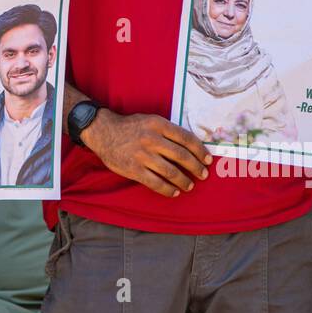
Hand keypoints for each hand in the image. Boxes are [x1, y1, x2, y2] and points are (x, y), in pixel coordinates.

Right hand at [80, 109, 212, 196]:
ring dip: (184, 181)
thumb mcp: (150, 120)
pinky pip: (156, 183)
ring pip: (171, 172)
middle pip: (182, 156)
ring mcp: (143, 155)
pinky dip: (168, 190)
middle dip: (196, 167)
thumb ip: (168, 131)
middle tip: (203, 174)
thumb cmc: (130, 127)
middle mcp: (152, 139)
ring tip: (190, 185)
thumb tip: (190, 146)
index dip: (200, 150)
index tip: (207, 159)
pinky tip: (174, 192)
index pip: (186, 138)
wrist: (104, 132)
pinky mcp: (134, 170)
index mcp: (158, 124)